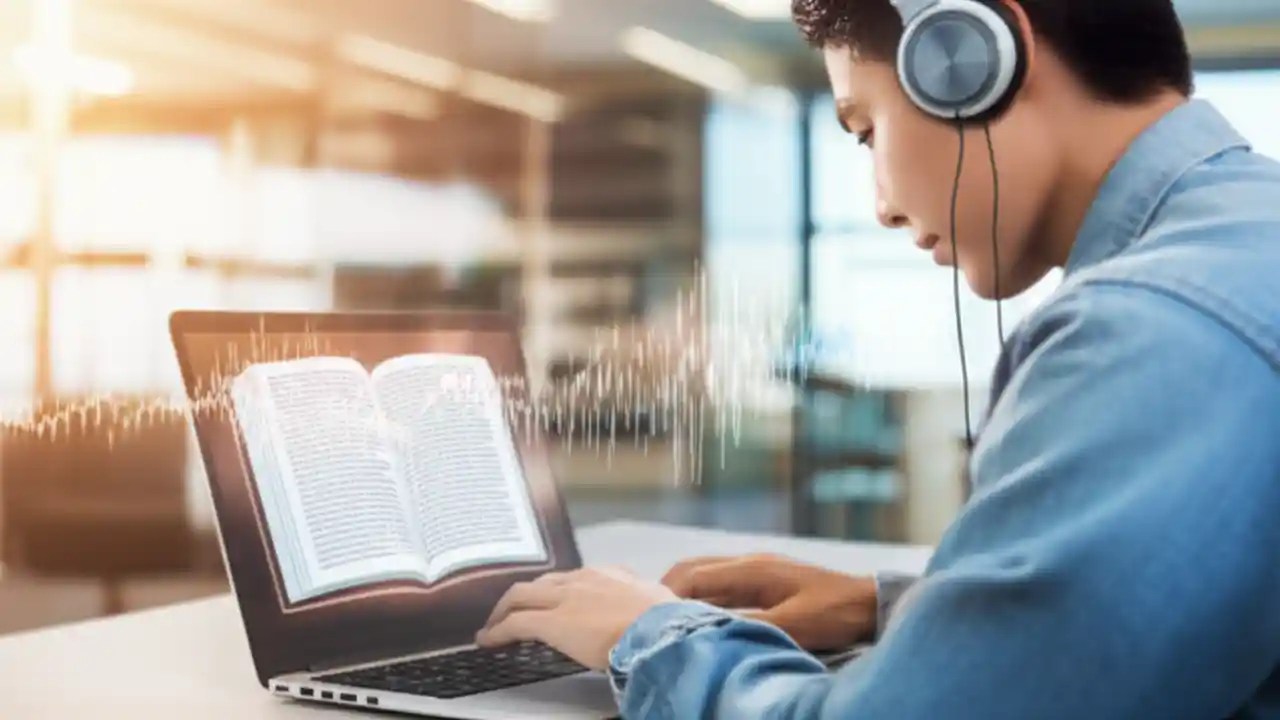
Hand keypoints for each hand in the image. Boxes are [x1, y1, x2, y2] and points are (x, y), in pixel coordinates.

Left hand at [476, 567, 677, 669]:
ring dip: (505, 610)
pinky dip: (497, 631)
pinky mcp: (551, 622)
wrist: (659, 630)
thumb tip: (656, 609)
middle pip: (542, 582)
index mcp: (611, 576)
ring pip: (522, 595)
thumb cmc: (667, 622)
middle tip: (511, 610)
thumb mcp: (660, 603)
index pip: (574, 578)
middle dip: (523, 596)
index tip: (551, 599)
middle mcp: (583, 580)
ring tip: (495, 624)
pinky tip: (487, 641)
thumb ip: (648, 603)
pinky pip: (515, 623)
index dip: (557, 590)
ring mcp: (565, 599)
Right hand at [662, 555, 876, 650]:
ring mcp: (757, 569)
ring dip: (685, 593)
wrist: (868, 602)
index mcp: (750, 569)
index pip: (693, 575)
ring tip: (670, 618)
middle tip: (651, 616)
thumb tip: (705, 629)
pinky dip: (703, 597)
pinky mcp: (766, 580)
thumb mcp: (791, 625)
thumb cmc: (833, 611)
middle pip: (693, 569)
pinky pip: (722, 584)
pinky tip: (702, 617)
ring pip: (707, 574)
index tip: (648, 615)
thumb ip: (747, 625)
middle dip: (667, 590)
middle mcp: (749, 563)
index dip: (666, 594)